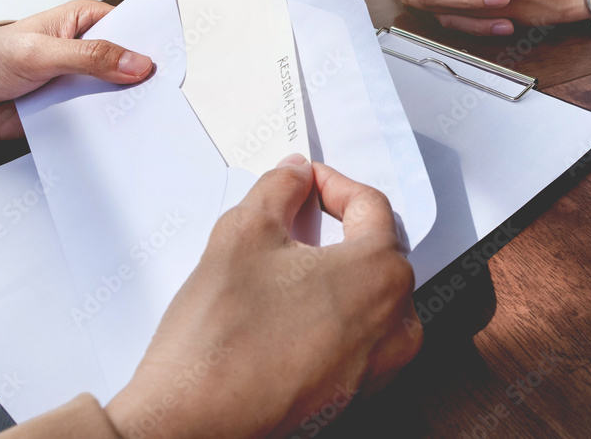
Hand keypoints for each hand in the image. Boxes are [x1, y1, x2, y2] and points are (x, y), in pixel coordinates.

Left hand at [0, 0, 152, 139]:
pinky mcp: (76, 110)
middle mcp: (88, 50)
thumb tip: (134, 63)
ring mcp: (83, 81)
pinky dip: (110, 126)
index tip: (173, 57)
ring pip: (120, 94)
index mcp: (84, 21)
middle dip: (144, 78)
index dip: (153, 41)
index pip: (132, 27)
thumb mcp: (38, 52)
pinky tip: (121, 129)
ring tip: (147, 112)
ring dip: (128, 105)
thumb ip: (88, 57)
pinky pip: (102, 119)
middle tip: (164, 89)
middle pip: (131, 64)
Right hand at [105, 155, 421, 438]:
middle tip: (294, 216)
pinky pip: (359, 333)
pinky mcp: (356, 390)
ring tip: (289, 265)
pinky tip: (289, 309)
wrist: (195, 418)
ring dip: (337, 270)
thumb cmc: (222, 337)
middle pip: (377, 249)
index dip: (332, 183)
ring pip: (370, 294)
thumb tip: (295, 175)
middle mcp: (396, 320)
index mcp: (381, 273)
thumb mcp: (244, 230)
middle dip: (337, 226)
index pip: (371, 206)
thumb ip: (280, 187)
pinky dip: (333, 311)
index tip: (305, 183)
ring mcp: (380, 362)